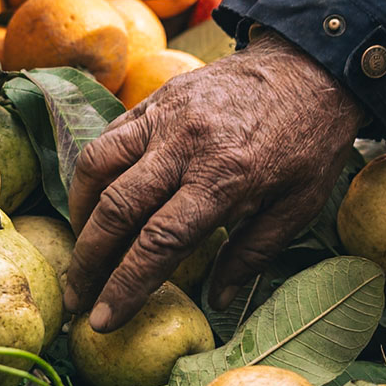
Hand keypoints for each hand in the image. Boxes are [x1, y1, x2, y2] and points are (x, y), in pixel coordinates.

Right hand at [63, 32, 364, 331]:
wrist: (312, 65)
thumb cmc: (310, 141)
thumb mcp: (298, 206)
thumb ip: (252, 254)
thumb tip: (217, 300)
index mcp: (224, 179)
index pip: (158, 242)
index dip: (124, 285)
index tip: (102, 319)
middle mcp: (184, 148)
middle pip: (116, 210)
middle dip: (87, 262)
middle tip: (74, 298)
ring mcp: (163, 119)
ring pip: (97, 167)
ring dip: (79, 214)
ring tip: (79, 248)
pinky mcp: (154, 100)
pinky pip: (108, 138)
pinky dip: (92, 174)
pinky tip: (94, 200)